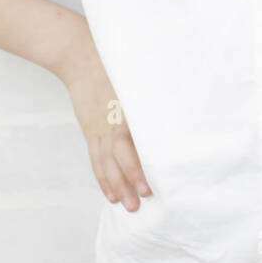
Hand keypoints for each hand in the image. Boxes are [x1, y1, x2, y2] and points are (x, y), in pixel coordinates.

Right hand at [60, 35, 151, 211]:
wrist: (79, 56)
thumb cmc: (113, 62)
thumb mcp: (137, 76)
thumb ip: (154, 93)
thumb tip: (182, 105)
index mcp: (126, 109)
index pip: (136, 141)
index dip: (142, 162)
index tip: (154, 179)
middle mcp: (111, 122)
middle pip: (120, 157)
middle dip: (132, 179)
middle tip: (145, 199)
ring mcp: (98, 128)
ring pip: (107, 163)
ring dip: (117, 186)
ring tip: (129, 206)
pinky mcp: (90, 131)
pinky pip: (96, 159)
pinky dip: (103, 177)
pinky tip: (110, 193)